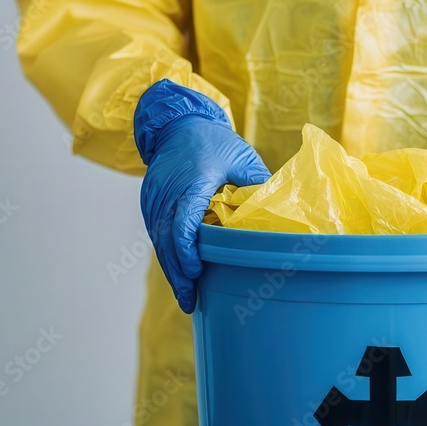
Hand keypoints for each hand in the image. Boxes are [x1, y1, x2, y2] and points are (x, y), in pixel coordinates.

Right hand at [134, 79, 270, 311]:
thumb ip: (257, 184)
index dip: (186, 249)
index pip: (182, 220)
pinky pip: (155, 233)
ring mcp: (154, 198)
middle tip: (190, 300)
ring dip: (171, 268)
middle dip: (177, 272)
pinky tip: (178, 274)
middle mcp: (167, 192)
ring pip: (158, 240)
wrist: (178, 124)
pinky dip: (166, 254)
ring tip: (186, 295)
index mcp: (191, 181)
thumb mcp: (242, 158)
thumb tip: (276, 214)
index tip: (195, 271)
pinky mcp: (149, 203)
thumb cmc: (214, 141)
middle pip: (166, 239)